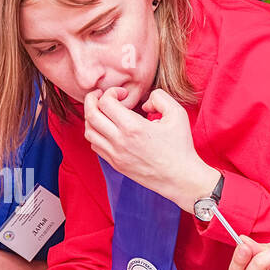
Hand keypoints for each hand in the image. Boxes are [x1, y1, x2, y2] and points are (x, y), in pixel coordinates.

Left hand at [83, 87, 218, 206]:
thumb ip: (159, 98)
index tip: (123, 94)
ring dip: (91, 117)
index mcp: (133, 127)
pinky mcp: (115, 164)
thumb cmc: (180, 146)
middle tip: (101, 95)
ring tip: (102, 111)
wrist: (180, 178)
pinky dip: (95, 133)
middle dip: (92, 100)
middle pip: (90, 115)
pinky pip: (95, 146)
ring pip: (89, 131)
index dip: (111, 92)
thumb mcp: (177, 114)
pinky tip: (107, 128)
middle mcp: (120, 141)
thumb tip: (143, 103)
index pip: (105, 102)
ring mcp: (115, 155)